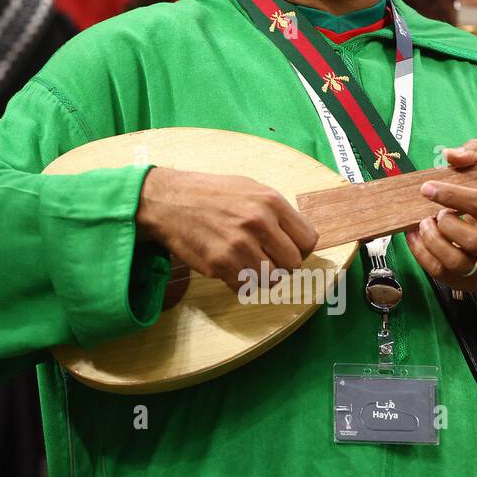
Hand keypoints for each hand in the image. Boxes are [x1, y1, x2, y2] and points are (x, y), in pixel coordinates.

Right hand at [136, 166, 318, 292]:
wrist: (167, 200)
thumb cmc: (210, 194)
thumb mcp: (250, 188)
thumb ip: (277, 211)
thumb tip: (299, 237)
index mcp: (271, 201)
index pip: (309, 240)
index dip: (300, 249)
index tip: (287, 250)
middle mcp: (259, 223)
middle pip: (293, 264)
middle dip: (282, 265)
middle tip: (265, 258)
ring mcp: (239, 245)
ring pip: (272, 280)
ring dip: (261, 276)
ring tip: (246, 263)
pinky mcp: (221, 264)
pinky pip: (246, 287)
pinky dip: (240, 282)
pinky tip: (229, 267)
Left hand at [406, 139, 476, 291]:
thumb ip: (474, 155)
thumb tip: (451, 155)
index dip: (451, 195)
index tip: (427, 188)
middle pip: (467, 237)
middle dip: (442, 221)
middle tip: (433, 213)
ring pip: (452, 260)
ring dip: (430, 239)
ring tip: (425, 224)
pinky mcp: (466, 283)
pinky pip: (438, 272)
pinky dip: (420, 253)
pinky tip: (416, 237)